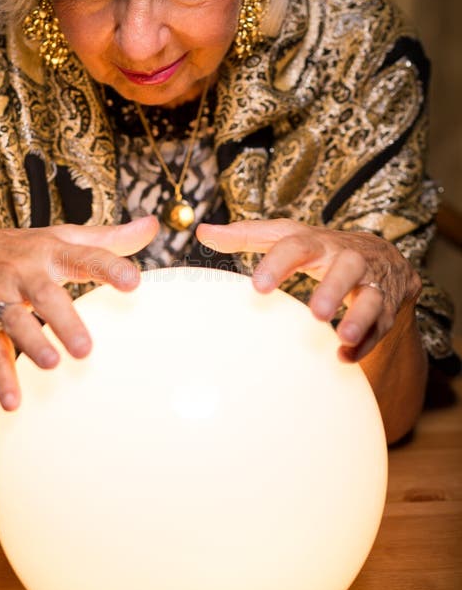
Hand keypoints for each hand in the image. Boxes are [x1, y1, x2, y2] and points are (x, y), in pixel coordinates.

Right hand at [0, 216, 158, 408]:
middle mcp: (23, 273)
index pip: (83, 257)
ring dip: (31, 344)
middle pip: (44, 295)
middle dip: (63, 319)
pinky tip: (14, 402)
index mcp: (50, 252)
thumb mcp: (62, 238)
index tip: (133, 282)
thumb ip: (108, 239)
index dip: (108, 267)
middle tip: (86, 348)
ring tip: (53, 364)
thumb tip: (154, 226)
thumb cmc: (23, 250)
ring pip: (14, 322)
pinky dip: (0, 377)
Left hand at [197, 219, 421, 361]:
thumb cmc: (320, 249)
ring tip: (342, 336)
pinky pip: (381, 327)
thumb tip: (201, 232)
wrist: (382, 258)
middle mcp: (349, 259)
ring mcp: (372, 284)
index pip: (298, 245)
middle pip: (347, 267)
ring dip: (359, 318)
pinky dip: (366, 344)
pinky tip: (345, 357)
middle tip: (316, 313)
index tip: (258, 287)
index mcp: (318, 242)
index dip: (279, 264)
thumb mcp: (287, 236)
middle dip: (334, 289)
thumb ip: (246, 236)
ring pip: (373, 298)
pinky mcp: (386, 308)